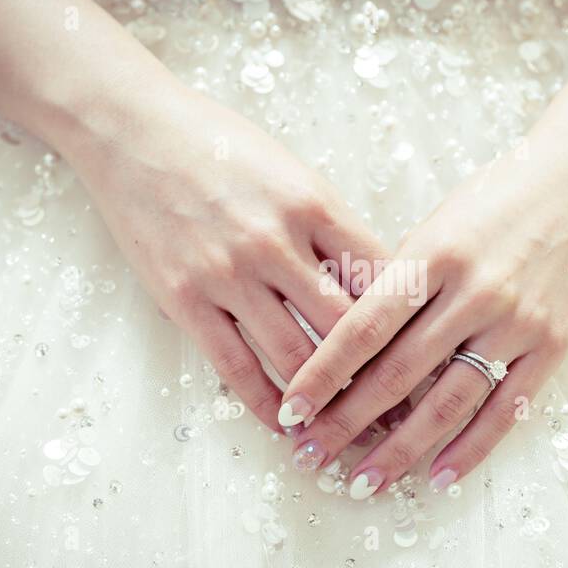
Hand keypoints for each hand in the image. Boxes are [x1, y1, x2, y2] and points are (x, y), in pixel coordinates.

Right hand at [69, 80, 386, 431]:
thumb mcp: (293, 174)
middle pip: (348, 328)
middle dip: (385, 379)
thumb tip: (381, 289)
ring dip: (332, 406)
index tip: (434, 361)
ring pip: (297, 359)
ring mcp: (228, 276)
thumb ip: (333, 230)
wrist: (133, 132)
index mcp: (315, 206)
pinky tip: (291, 428)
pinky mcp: (186, 302)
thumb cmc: (221, 147)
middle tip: (410, 414)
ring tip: (358, 436)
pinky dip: (270, 407)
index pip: (382, 279)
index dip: (413, 326)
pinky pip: (237, 370)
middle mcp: (276, 243)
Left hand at [279, 140, 567, 496]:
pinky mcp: (552, 346)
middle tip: (310, 455)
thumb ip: (398, 281)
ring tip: (365, 480)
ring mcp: (517, 323)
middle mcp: (475, 292)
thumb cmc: (499, 199)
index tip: (290, 411)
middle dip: (347, 422)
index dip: (322, 374)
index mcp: (435, 254)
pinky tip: (437, 477)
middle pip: (399, 374)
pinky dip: (471, 449)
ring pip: (448, 402)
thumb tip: (351, 343)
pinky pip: (506, 410)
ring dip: (401, 449)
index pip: (364, 327)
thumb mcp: (436, 224)